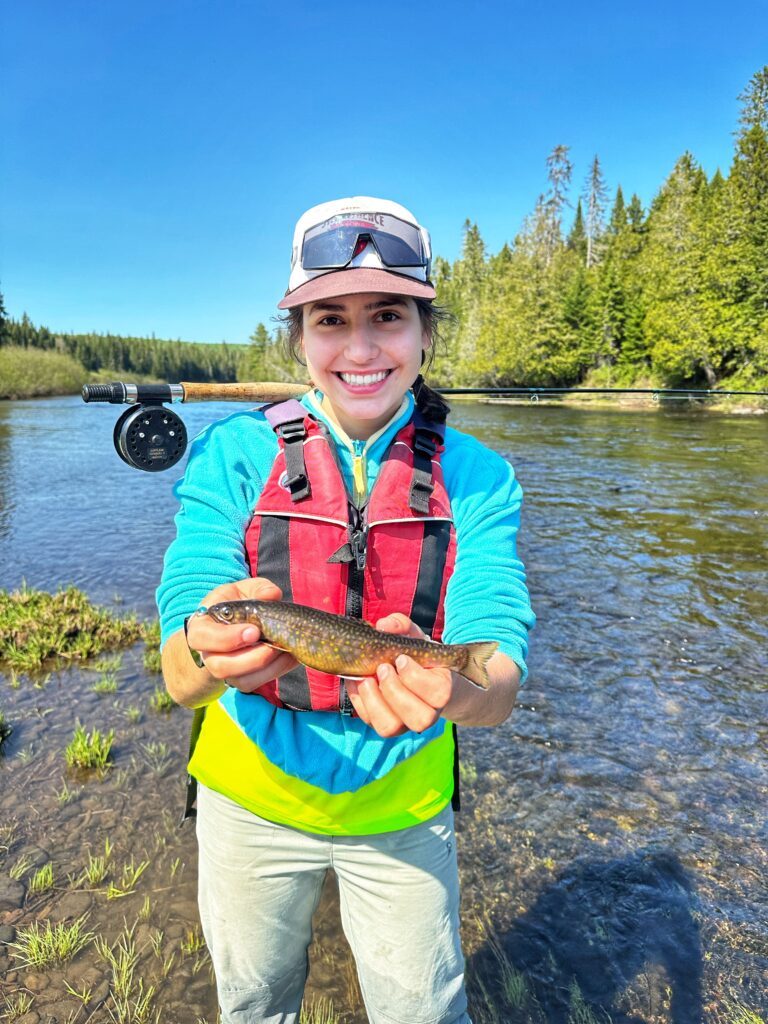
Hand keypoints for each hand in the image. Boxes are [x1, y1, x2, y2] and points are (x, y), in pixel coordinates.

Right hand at [184, 577, 297, 692]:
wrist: (233, 626)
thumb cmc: (235, 606)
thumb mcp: (243, 590)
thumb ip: (258, 589)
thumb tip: (272, 595)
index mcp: (201, 629)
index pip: (202, 638)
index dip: (228, 638)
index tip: (254, 631)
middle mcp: (208, 654)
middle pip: (221, 667)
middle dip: (251, 658)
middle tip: (272, 644)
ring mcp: (224, 671)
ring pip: (242, 681)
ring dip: (268, 667)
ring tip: (285, 648)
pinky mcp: (241, 680)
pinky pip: (256, 683)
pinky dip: (277, 671)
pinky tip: (290, 656)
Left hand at [344, 613, 455, 736]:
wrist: (406, 670)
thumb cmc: (413, 652)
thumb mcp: (411, 634)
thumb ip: (400, 625)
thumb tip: (383, 626)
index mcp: (442, 690)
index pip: (439, 694)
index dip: (416, 677)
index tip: (401, 658)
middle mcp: (427, 713)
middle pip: (419, 717)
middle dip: (396, 691)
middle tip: (383, 668)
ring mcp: (404, 723)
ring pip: (391, 727)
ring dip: (375, 702)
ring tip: (367, 679)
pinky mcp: (383, 724)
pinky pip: (369, 722)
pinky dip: (359, 701)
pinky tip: (356, 681)